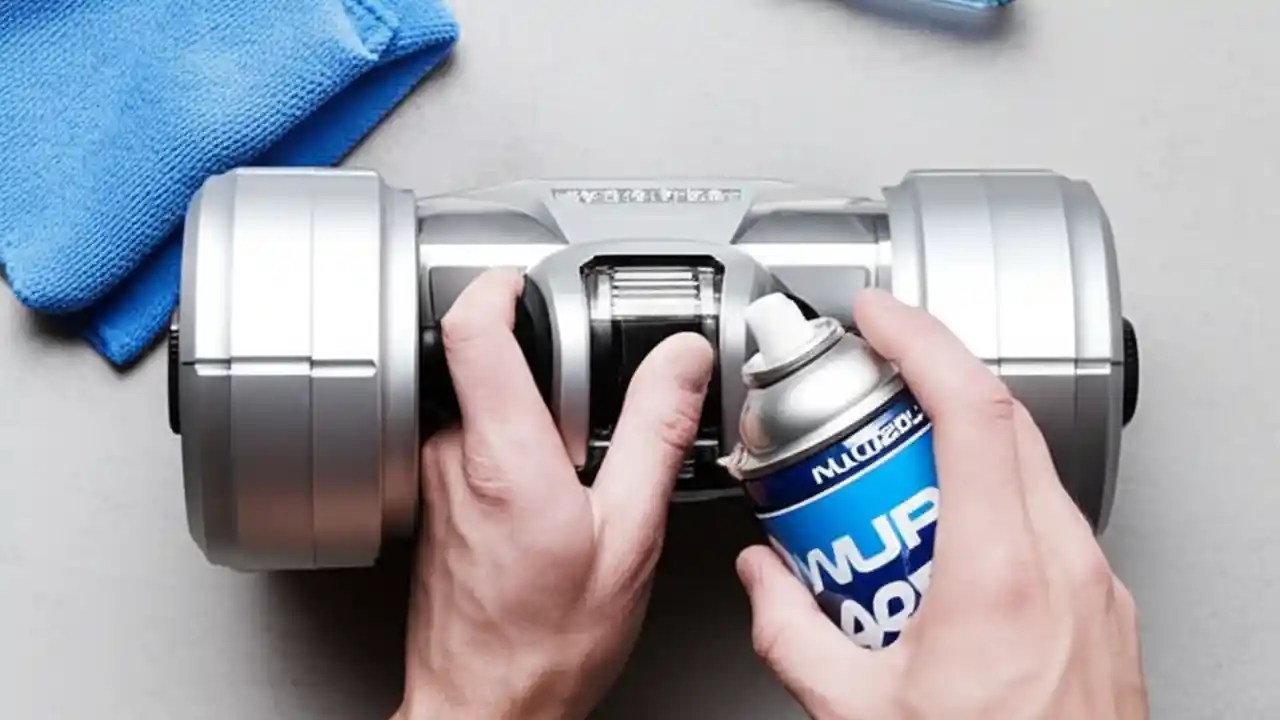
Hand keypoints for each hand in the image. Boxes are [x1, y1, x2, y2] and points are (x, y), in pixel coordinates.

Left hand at [394, 269, 713, 719]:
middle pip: (488, 362)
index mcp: (502, 454)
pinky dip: (518, 452)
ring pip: (485, 407)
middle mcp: (454, 458)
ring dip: (536, 417)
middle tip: (595, 408)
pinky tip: (552, 505)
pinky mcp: (435, 504)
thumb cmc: (548, 642)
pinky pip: (476, 446)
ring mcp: (437, 481)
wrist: (486, 706)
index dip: (500, 285)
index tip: (529, 280)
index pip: (472, 328)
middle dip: (549, 367)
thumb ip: (654, 433)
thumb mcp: (630, 535)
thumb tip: (681, 361)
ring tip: (579, 473)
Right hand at [736, 289, 1147, 718]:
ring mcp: (1093, 584)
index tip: (880, 316)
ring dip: (963, 443)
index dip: (920, 341)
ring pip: (1031, 466)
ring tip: (898, 473)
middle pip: (1005, 421)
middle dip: (932, 381)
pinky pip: (1048, 516)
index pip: (970, 410)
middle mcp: (1061, 566)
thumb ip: (790, 632)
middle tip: (874, 386)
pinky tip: (947, 542)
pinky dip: (994, 497)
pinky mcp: (1104, 608)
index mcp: (998, 574)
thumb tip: (763, 580)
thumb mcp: (855, 711)